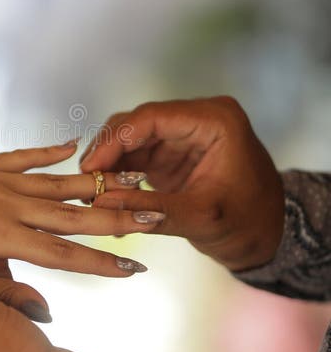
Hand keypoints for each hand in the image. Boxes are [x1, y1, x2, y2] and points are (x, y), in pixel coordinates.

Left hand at [0, 142, 148, 301]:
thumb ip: (1, 292)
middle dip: (115, 217)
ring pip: (53, 182)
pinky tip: (75, 146)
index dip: (101, 263)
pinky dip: (47, 151)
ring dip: (94, 183)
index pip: (61, 254)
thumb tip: (47, 304)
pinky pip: (21, 156)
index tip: (136, 267)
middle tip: (154, 216)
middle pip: (69, 214)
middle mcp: (1, 204)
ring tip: (132, 178)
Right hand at [80, 96, 284, 270]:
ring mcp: (183, 133)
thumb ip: (152, 209)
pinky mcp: (173, 151)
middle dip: (107, 151)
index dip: (115, 140)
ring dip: (109, 163)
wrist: (269, 234)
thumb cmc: (248, 222)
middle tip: (83, 181)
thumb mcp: (202, 218)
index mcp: (215, 120)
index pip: (152, 117)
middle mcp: (197, 118)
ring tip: (90, 190)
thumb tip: (101, 203)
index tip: (90, 166)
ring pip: (131, 138)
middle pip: (137, 123)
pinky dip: (119, 173)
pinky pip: (136, 154)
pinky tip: (104, 194)